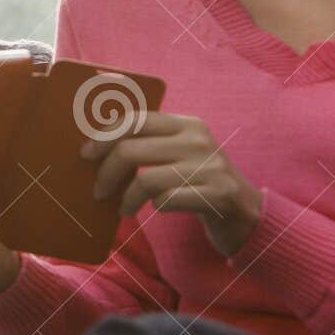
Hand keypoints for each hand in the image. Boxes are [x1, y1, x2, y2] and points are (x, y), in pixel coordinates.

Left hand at [85, 111, 262, 256]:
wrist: (248, 214)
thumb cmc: (200, 183)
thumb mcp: (181, 153)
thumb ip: (149, 144)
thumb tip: (95, 147)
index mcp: (186, 124)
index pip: (134, 120)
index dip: (104, 137)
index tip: (87, 155)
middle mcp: (198, 140)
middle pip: (131, 150)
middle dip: (106, 173)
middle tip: (98, 190)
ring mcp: (211, 167)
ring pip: (145, 179)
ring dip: (126, 198)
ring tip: (123, 208)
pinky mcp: (218, 195)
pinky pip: (166, 200)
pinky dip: (153, 208)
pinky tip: (154, 211)